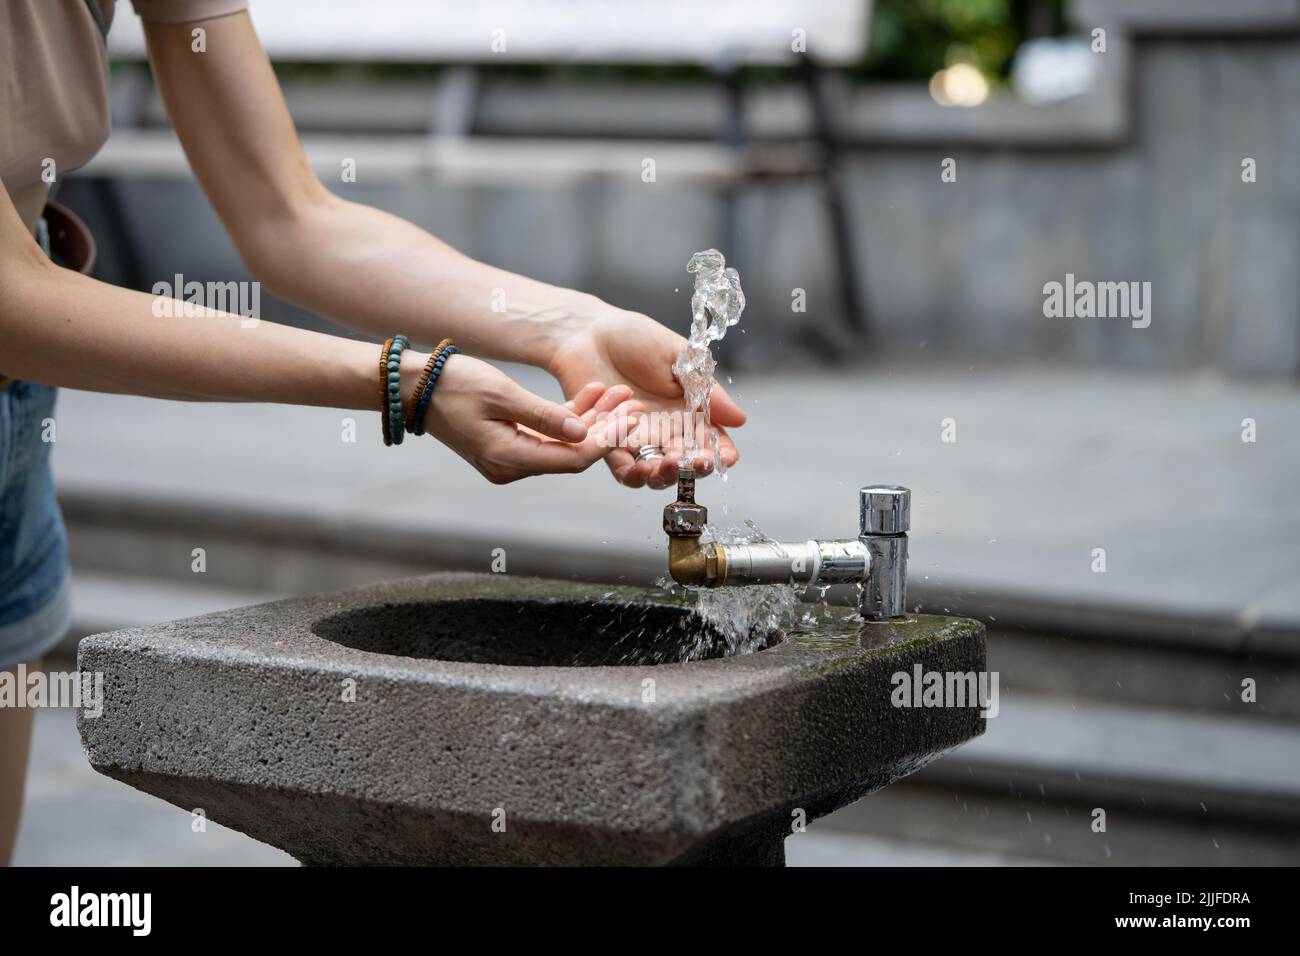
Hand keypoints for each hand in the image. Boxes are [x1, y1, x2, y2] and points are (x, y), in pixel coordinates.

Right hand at [419, 353, 639, 483]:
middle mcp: (511, 467)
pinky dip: (569, 417)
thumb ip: (545, 416)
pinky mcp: (510, 444)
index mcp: (508, 459)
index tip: (631, 421)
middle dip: (605, 429)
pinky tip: (594, 395)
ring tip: (619, 394)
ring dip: (591, 420)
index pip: (571, 460)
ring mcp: (510, 458)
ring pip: (563, 444)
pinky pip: (548, 435)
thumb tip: (584, 436)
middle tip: (633, 404)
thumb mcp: (502, 394)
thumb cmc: (452, 385)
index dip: (605, 442)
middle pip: (572, 454)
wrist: (414, 386)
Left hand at [546, 309, 745, 488]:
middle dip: (694, 468)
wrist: (590, 332)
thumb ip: (705, 388)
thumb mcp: (679, 357)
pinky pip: (621, 467)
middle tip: (696, 463)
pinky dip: (631, 472)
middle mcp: (665, 430)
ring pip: (655, 471)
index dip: (720, 453)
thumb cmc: (636, 338)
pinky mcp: (608, 441)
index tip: (726, 456)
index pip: (710, 440)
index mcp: (688, 411)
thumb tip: (739, 418)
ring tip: (669, 466)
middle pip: (685, 462)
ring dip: (664, 475)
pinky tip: (639, 466)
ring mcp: (637, 438)